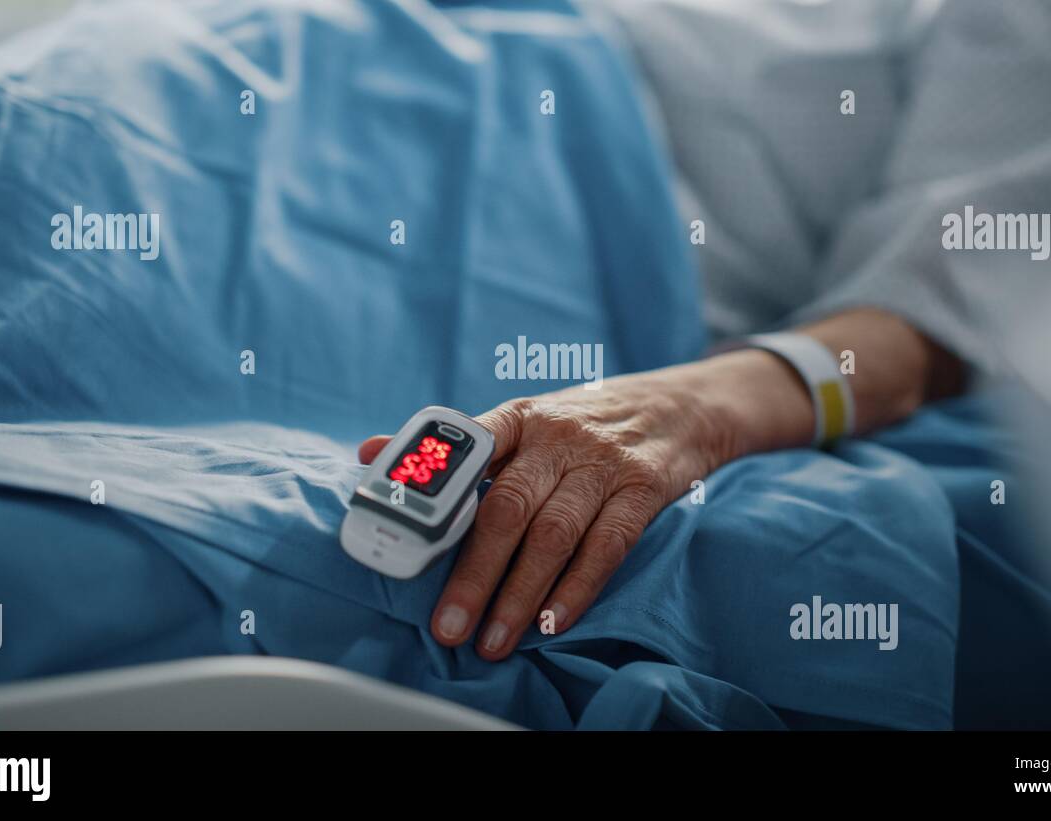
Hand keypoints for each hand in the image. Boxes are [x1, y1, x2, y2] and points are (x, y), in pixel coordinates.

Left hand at [357, 349, 815, 659]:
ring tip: (494, 640)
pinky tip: (551, 623)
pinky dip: (577, 589)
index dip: (432, 497)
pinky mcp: (644, 487)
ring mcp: (603, 461)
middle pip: (506, 508)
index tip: (406, 547)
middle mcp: (557, 435)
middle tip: (448, 625)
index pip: (465, 452)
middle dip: (473, 574)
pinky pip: (607, 546)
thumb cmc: (585, 422)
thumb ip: (457, 448)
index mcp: (518, 416)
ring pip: (554, 534)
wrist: (680, 405)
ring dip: (520, 594)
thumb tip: (370, 455)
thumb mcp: (523, 420)